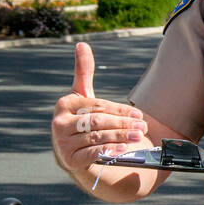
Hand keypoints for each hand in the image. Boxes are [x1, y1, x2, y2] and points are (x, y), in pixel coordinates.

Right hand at [51, 42, 148, 175]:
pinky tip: (123, 149)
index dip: (120, 110)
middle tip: (143, 126)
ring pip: (97, 137)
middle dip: (123, 123)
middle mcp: (60, 123)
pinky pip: (91, 153)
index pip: (97, 105)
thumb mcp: (82, 97)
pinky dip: (108, 151)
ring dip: (120, 136)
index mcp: (64, 105)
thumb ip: (83, 72)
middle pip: (98, 121)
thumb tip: (81, 44)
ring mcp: (63, 143)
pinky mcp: (69, 160)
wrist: (71, 152)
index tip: (139, 114)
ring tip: (138, 136)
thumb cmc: (80, 120)